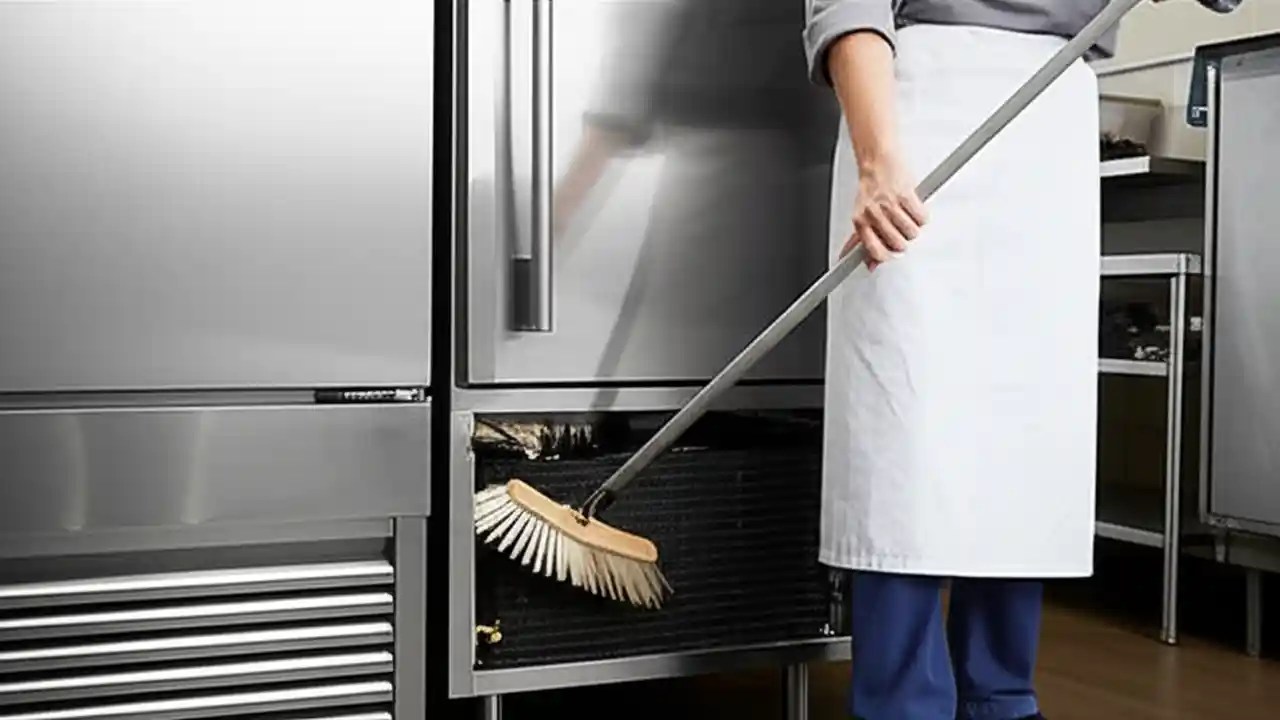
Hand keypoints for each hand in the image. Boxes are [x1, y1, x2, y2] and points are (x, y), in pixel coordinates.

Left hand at [839, 156, 927, 270]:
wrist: (876, 157)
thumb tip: (870, 264)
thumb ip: (864, 240)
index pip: (875, 251)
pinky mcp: (905, 194)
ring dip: (913, 227)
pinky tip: (914, 208)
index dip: (886, 256)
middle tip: (901, 229)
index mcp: (861, 221)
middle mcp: (874, 214)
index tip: (890, 255)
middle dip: (903, 240)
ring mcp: (889, 205)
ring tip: (907, 216)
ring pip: (912, 233)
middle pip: (898, 244)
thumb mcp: (862, 214)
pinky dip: (921, 216)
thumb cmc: (871, 185)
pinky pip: (921, 218)